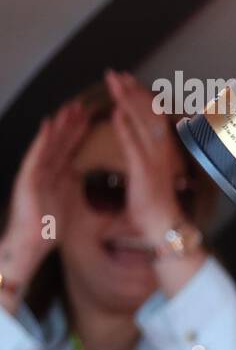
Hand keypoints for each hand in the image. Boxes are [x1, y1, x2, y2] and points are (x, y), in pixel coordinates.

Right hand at [0, 98, 89, 282]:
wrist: (33, 244)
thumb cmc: (50, 227)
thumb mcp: (72, 202)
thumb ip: (77, 186)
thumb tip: (90, 176)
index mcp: (57, 175)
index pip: (71, 149)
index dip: (81, 133)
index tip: (93, 116)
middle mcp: (46, 170)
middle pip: (61, 142)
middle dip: (71, 124)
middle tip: (83, 105)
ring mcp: (35, 173)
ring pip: (49, 144)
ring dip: (59, 126)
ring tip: (69, 108)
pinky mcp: (28, 179)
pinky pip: (36, 156)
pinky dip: (42, 140)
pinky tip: (49, 124)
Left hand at [106, 69, 185, 242]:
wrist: (165, 227)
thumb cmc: (154, 205)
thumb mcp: (149, 175)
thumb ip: (142, 155)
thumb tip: (131, 138)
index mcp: (161, 151)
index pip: (152, 116)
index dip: (140, 96)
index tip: (127, 81)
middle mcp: (161, 151)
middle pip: (148, 113)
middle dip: (132, 91)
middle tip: (117, 74)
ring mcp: (155, 160)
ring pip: (143, 124)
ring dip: (129, 102)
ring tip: (116, 84)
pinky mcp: (145, 172)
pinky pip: (134, 146)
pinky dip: (126, 128)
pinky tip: (117, 113)